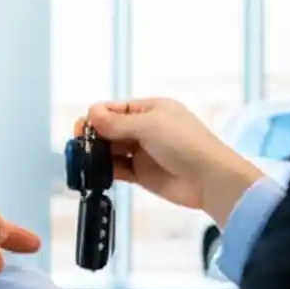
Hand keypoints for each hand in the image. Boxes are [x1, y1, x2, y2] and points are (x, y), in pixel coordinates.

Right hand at [74, 98, 263, 226]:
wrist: (209, 179)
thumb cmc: (185, 144)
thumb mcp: (149, 126)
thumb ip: (117, 123)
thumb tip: (90, 113)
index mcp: (151, 109)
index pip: (114, 109)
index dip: (96, 116)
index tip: (83, 128)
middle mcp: (145, 128)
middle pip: (110, 129)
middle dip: (94, 135)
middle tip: (80, 145)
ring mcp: (143, 152)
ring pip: (111, 149)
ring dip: (97, 153)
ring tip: (85, 160)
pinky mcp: (142, 173)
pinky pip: (117, 168)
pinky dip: (105, 170)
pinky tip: (96, 172)